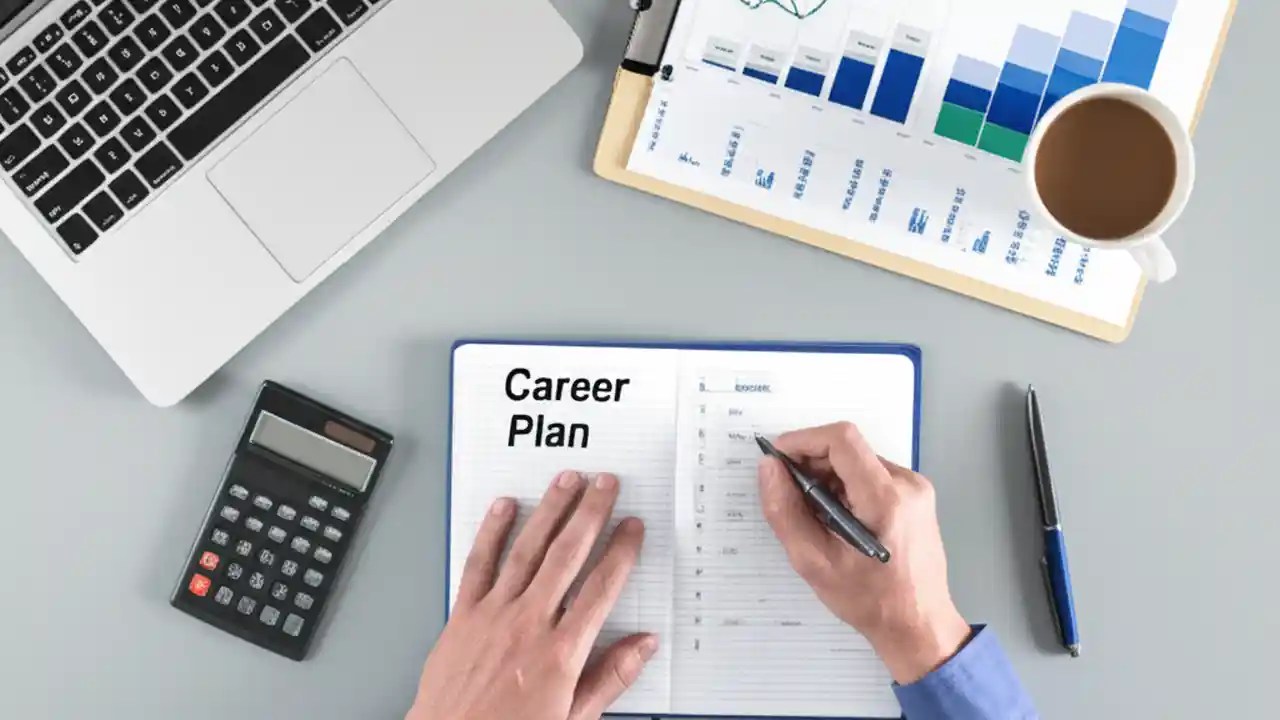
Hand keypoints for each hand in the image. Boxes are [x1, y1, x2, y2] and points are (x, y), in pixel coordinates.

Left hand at [407, 471, 657, 719]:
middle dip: (590, 514)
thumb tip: (643, 646)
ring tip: (566, 481)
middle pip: (567, 555)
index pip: (601, 588)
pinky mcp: (462, 616)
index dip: (621, 552)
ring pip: (527, 550)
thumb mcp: (574, 719)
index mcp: (561, 653)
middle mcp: (528, 625)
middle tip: (605, 484)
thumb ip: (610, 677)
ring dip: (549, 510)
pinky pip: (479, 564)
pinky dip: (492, 532)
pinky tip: (503, 507)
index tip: (632, 528)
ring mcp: (493, 616)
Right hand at [757, 423, 969, 683]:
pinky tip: (839, 521)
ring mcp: (916, 489)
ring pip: (858, 462)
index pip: (842, 440)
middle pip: (848, 450)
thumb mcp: (814, 562)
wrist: (919, 626)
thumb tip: (769, 469)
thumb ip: (786, 511)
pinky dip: (848, 488)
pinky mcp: (916, 497)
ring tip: (817, 519)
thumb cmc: (869, 601)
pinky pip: (872, 475)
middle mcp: (907, 484)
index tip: (777, 459)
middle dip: (812, 465)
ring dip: (829, 479)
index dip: (803, 440)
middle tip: (791, 498)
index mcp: (885, 499)